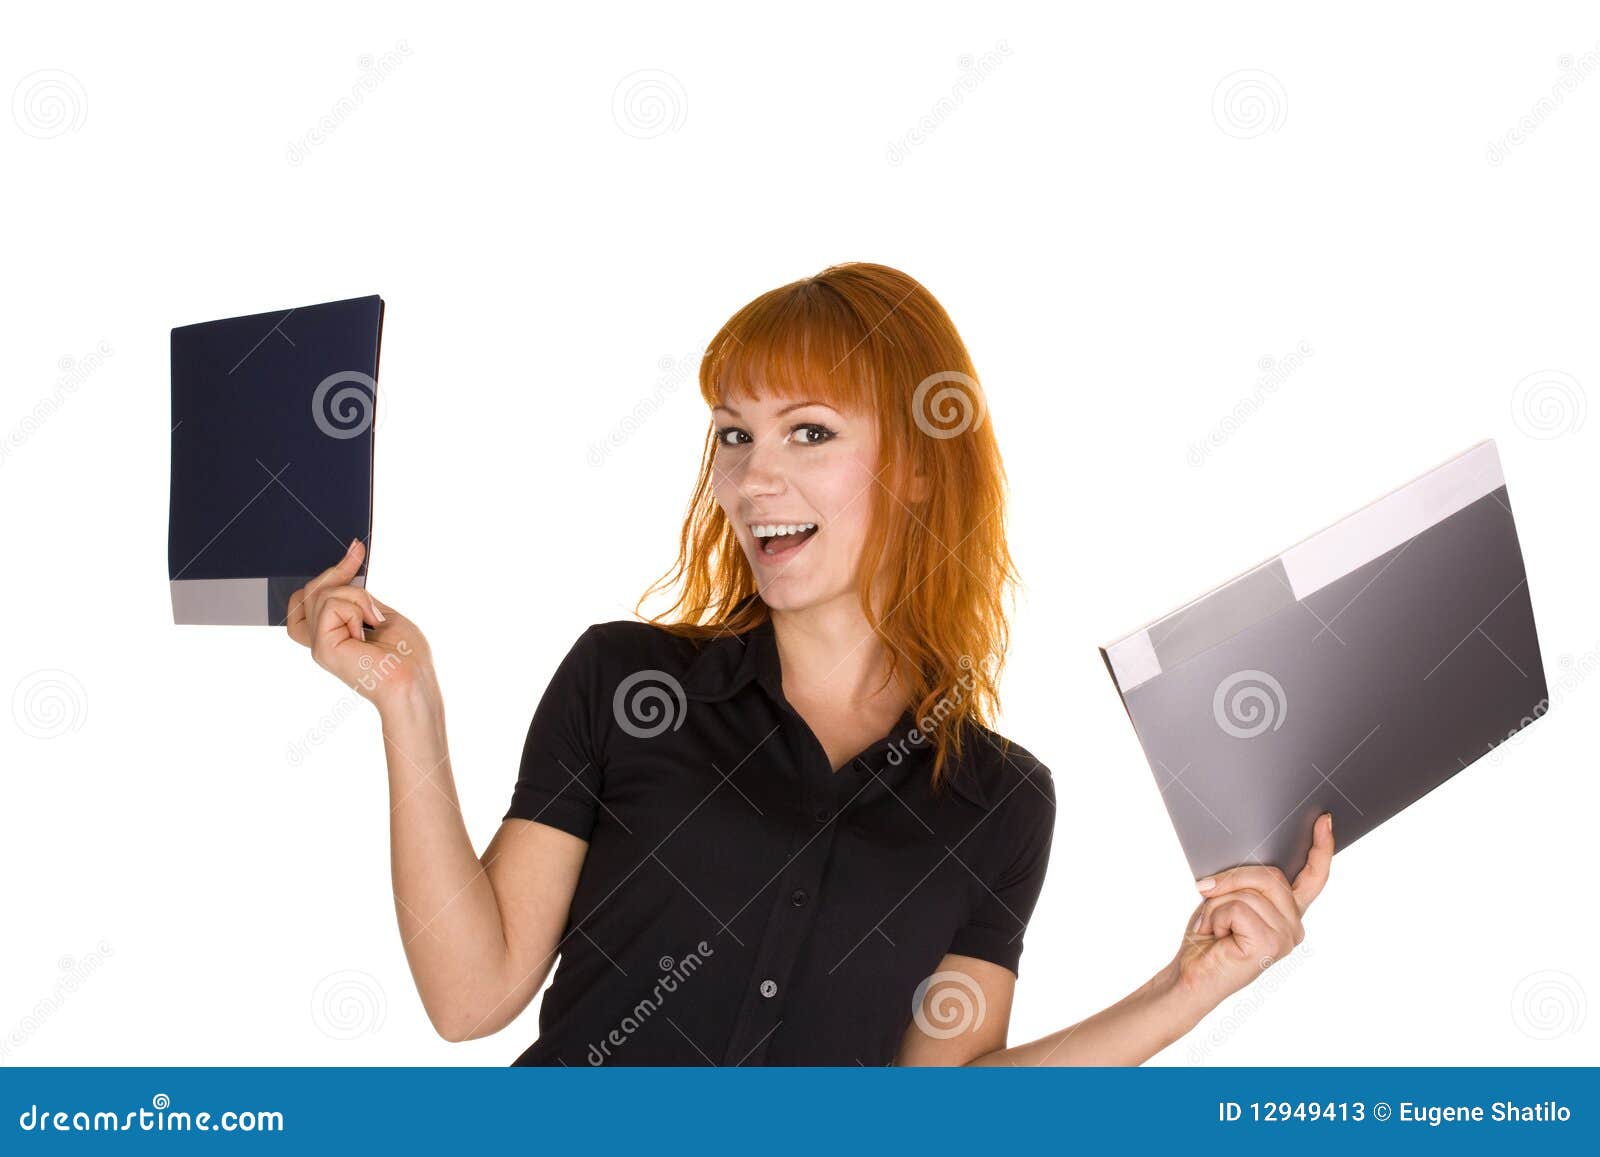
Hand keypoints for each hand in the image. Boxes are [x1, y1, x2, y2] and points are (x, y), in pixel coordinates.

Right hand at [284, 539, 436, 712]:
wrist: (413, 680)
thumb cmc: (406, 656)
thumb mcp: (380, 614)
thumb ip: (357, 598)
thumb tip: (348, 563)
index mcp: (333, 634)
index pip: (310, 598)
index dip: (329, 572)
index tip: (356, 548)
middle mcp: (320, 640)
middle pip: (310, 591)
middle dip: (337, 570)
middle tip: (358, 557)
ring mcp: (319, 645)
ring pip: (323, 594)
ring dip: (358, 598)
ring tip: (375, 621)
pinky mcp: (322, 648)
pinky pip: (331, 605)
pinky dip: (356, 609)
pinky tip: (369, 629)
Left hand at [1169, 812, 1334, 1005]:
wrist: (1191, 975)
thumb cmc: (1208, 938)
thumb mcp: (1229, 898)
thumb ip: (1249, 882)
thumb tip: (1253, 859)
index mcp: (1287, 912)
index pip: (1312, 877)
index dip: (1321, 848)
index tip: (1324, 820)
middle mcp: (1294, 925)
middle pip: (1269, 875)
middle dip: (1231, 879)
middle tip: (1207, 895)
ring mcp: (1286, 937)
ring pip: (1249, 890)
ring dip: (1217, 903)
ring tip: (1214, 926)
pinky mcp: (1271, 945)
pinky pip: (1237, 907)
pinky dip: (1216, 916)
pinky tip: (1216, 935)